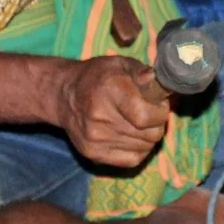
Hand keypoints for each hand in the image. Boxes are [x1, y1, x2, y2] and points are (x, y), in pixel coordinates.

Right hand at [48, 56, 170, 168]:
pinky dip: (139, 149)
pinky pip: (133, 160)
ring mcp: (95, 139)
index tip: (158, 104)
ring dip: (148, 136)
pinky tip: (133, 136)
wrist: (63, 95)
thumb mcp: (119, 64)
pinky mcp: (93, 154)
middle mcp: (100, 117)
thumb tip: (154, 80)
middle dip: (157, 124)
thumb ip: (141, 71)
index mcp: (108, 91)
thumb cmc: (97, 77)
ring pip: (144, 148)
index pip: (145, 117)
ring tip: (139, 122)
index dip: (160, 112)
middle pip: (149, 135)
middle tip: (150, 112)